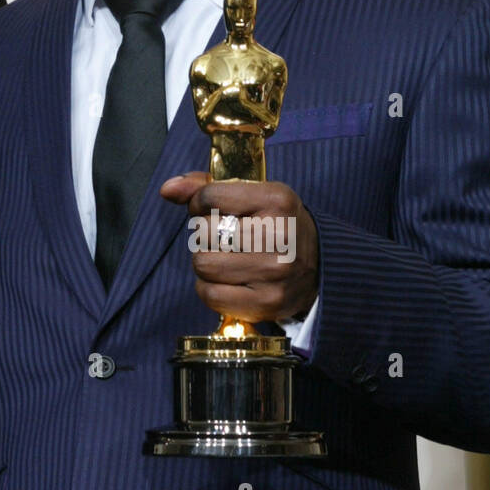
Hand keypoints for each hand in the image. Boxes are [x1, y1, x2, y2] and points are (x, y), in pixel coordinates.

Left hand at [160, 171, 318, 323]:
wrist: (322, 266)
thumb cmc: (277, 225)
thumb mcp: (253, 195)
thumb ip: (206, 186)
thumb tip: (167, 189)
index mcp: (277, 200)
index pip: (209, 197)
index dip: (200, 203)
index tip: (211, 209)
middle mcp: (279, 236)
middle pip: (203, 233)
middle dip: (204, 234)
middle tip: (222, 237)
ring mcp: (274, 273)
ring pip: (203, 264)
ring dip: (206, 261)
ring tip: (225, 258)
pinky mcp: (267, 303)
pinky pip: (209, 294)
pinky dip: (209, 288)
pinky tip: (227, 280)